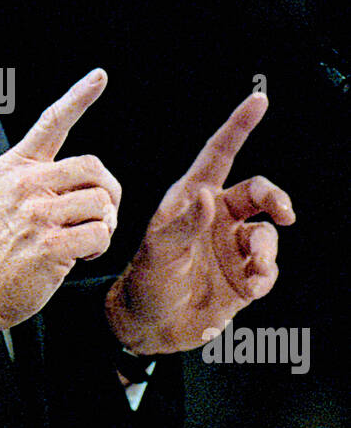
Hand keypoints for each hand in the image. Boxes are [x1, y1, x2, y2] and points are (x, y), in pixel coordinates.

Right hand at [0, 69, 120, 332]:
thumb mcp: (6, 196)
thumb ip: (39, 179)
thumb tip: (87, 179)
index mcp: (16, 168)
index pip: (51, 122)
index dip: (78, 97)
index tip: (99, 76)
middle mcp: (26, 185)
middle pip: (94, 169)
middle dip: (109, 194)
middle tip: (101, 214)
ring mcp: (37, 214)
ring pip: (101, 204)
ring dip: (103, 226)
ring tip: (82, 240)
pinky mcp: (49, 245)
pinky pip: (99, 234)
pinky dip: (98, 247)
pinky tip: (80, 255)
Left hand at [105, 91, 294, 355]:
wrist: (150, 327)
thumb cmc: (145, 281)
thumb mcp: (157, 252)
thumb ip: (183, 225)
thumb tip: (208, 197)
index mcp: (192, 200)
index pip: (219, 155)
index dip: (238, 126)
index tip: (258, 101)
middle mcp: (217, 218)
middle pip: (258, 193)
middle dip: (275, 199)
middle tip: (282, 214)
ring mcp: (232, 247)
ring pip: (267, 234)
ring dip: (267, 250)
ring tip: (255, 269)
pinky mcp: (244, 276)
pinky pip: (268, 268)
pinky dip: (266, 276)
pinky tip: (251, 286)